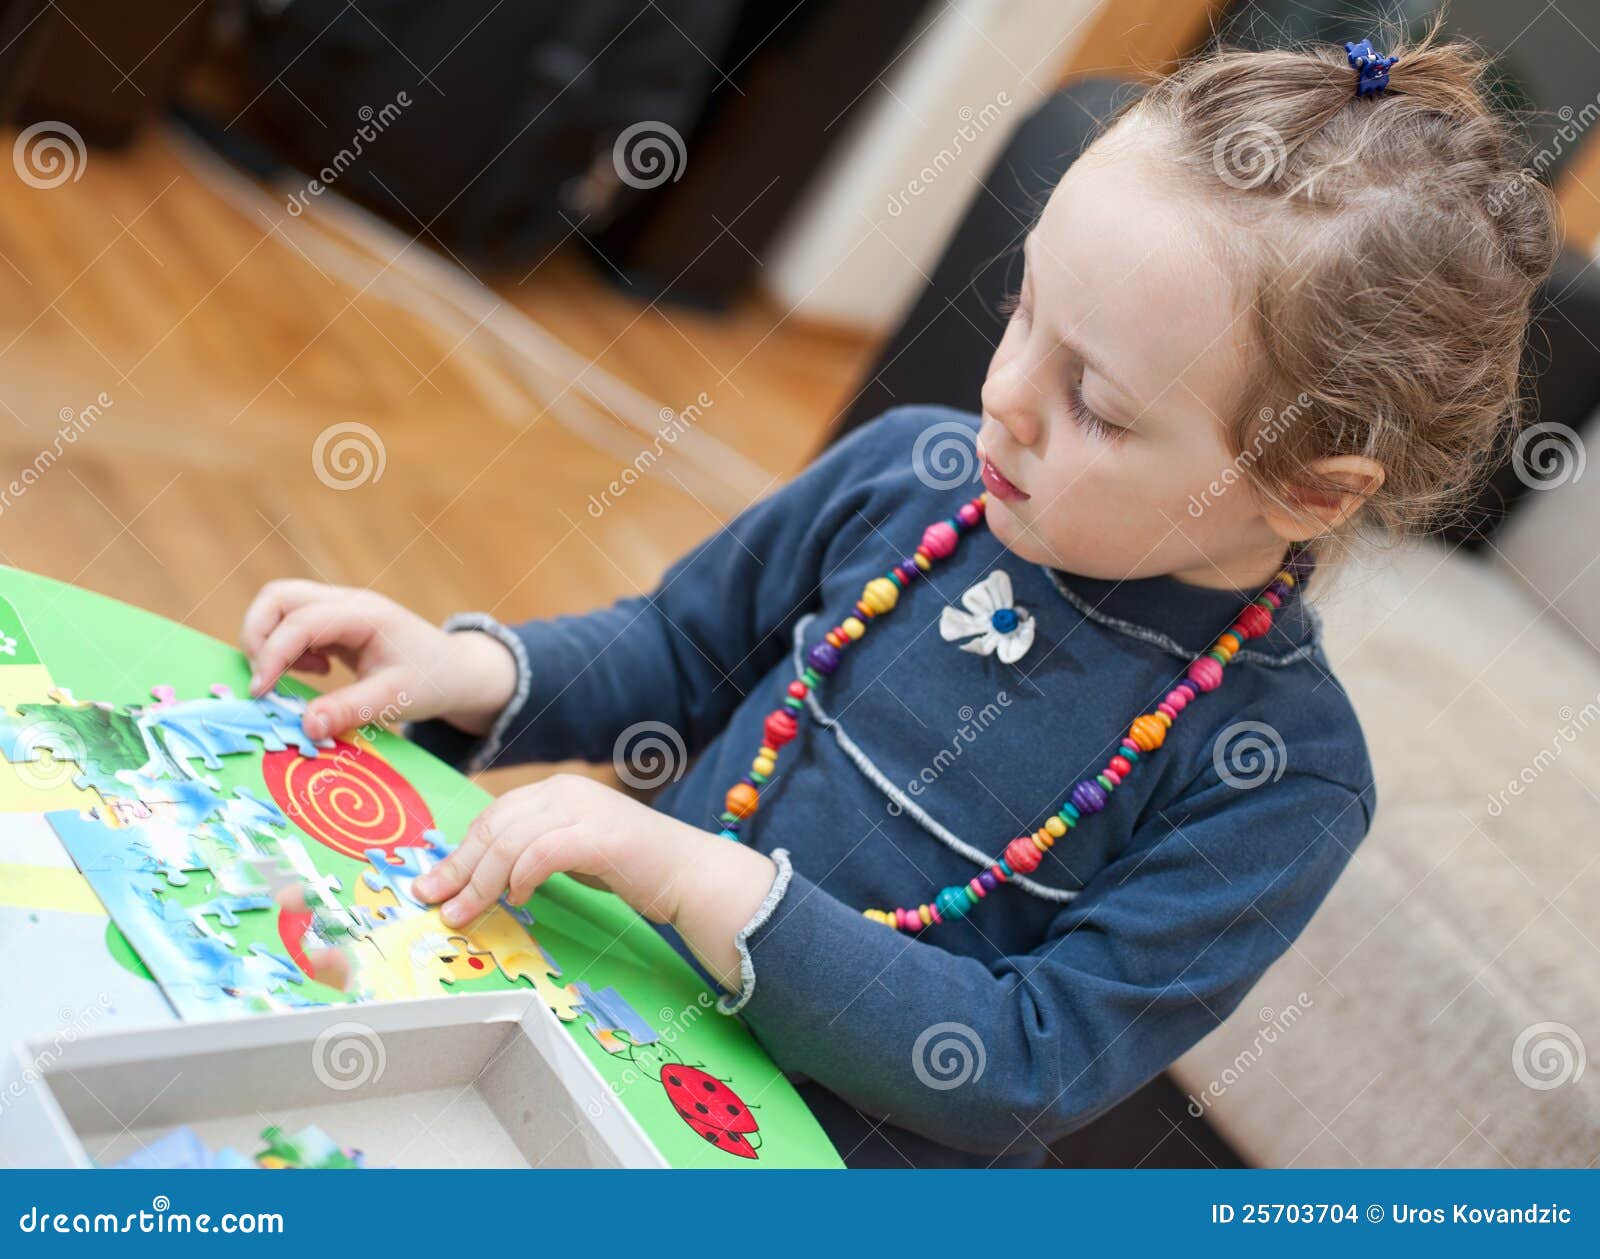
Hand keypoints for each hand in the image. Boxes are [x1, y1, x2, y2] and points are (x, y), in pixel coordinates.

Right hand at [240, 580, 515, 739]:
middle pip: (277, 596)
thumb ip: (350, 710)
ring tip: (294, 677)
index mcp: (364, 614)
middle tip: (266, 681)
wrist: (455, 671)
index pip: (300, 621)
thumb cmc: (431, 681)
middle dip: (257, 636)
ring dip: (269, 641)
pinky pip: (292, 623)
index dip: (272, 654)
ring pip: (280, 606)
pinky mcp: (334, 623)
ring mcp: (339, 608)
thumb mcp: (394, 699)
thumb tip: (305, 727)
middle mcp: (347, 602)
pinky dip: (287, 647)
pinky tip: (315, 671)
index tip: (261, 693)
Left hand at [412, 774, 776, 992]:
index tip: (434, 887)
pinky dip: (522, 876)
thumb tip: (480, 878)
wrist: (689, 873)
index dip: (458, 853)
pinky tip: (520, 897)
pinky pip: (542, 853)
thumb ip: (532, 853)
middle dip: (459, 869)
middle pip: (493, 827)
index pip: (492, 818)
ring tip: (468, 913)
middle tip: (437, 904)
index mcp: (555, 791)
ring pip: (510, 842)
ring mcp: (584, 811)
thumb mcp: (571, 854)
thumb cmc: (632, 869)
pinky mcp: (599, 837)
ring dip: (480, 882)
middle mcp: (565, 792)